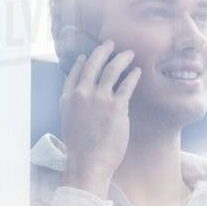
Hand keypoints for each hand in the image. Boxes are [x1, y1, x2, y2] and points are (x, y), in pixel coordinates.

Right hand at [59, 39, 140, 198]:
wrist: (89, 162)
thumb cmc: (81, 148)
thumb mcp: (69, 122)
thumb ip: (75, 106)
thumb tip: (81, 100)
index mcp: (68, 98)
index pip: (75, 72)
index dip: (82, 62)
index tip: (87, 55)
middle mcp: (82, 94)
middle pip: (93, 64)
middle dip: (103, 51)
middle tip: (110, 43)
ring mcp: (99, 99)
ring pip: (112, 70)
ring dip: (121, 58)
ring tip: (129, 53)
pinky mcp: (116, 106)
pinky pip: (126, 85)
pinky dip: (133, 75)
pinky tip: (137, 71)